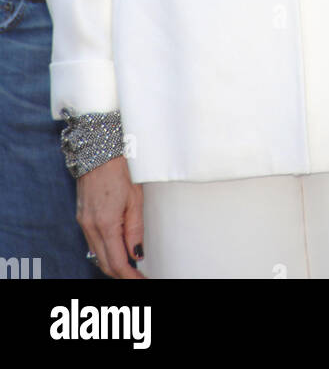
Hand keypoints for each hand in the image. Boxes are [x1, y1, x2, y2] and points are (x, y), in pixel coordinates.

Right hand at [77, 155, 146, 278]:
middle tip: (138, 277)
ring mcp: (83, 223)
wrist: (97, 153)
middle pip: (105, 263)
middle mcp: (90, 227)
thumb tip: (137, 254)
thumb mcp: (135, 199)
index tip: (141, 280)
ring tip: (131, 266)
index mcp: (105, 224)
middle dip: (122, 275)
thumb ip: (135, 230)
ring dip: (113, 264)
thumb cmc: (119, 171)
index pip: (118, 262)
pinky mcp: (82, 218)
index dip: (130, 276)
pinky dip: (105, 251)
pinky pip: (93, 243)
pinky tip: (117, 249)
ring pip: (97, 255)